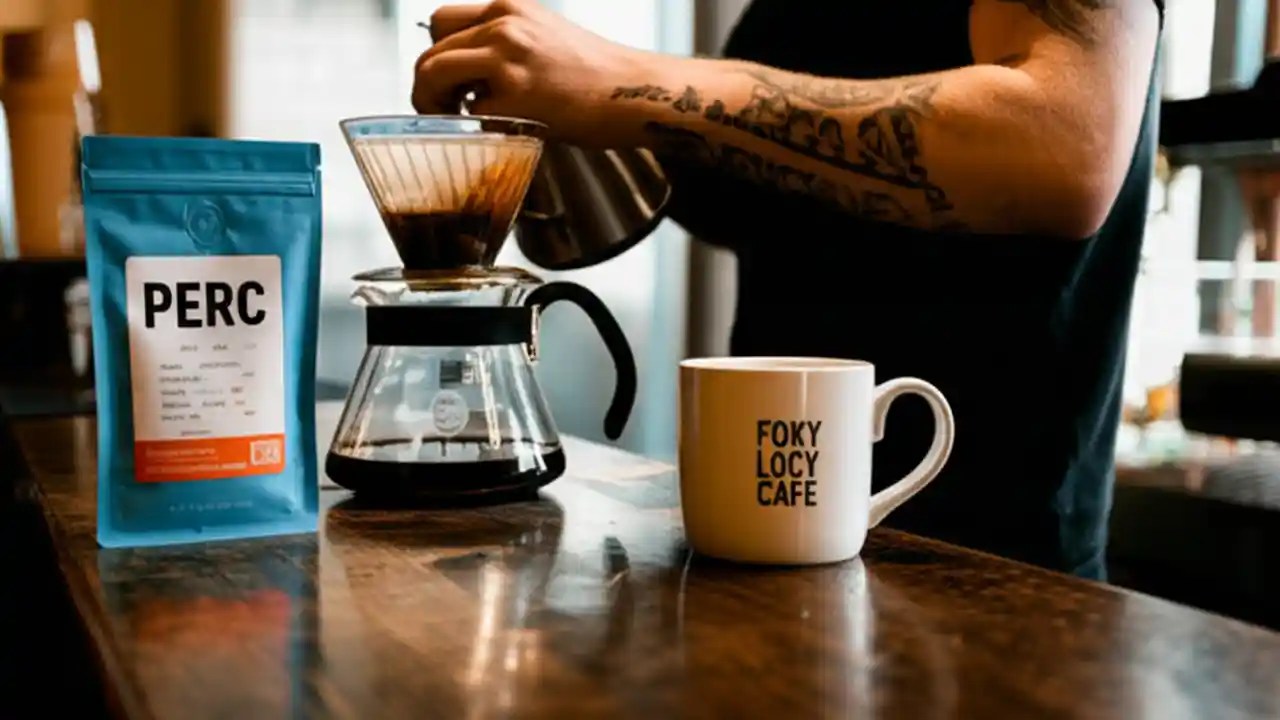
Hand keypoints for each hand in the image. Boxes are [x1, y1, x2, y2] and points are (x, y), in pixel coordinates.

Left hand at [412, 0, 656, 146]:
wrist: (634, 91)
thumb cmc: (596, 74)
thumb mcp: (544, 35)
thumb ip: (504, 42)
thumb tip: (466, 71)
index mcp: (509, 7)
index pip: (441, 21)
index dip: (436, 54)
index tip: (446, 79)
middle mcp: (504, 25)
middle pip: (429, 51)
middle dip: (424, 86)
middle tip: (439, 109)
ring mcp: (507, 59)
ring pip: (433, 74)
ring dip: (432, 103)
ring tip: (455, 120)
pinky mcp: (515, 96)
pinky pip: (471, 114)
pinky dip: (480, 128)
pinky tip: (505, 128)